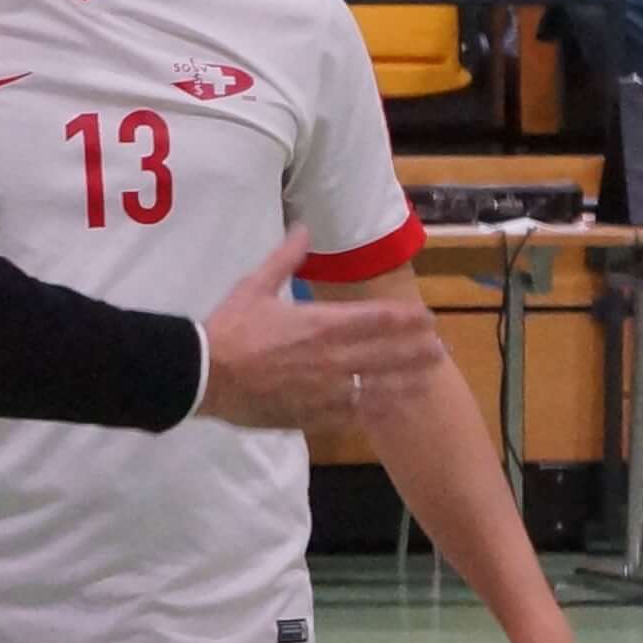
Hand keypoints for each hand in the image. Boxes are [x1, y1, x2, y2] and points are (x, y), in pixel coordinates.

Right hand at [185, 248, 433, 429]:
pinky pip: (350, 414)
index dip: (407, 319)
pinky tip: (386, 410)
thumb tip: (304, 228)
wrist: (203, 375)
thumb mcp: (254, 286)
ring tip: (426, 380)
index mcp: (323, 323)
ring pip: (377, 386)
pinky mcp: (311, 414)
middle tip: (439, 349)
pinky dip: (371, 410)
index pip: (379, 319)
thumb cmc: (229, 329)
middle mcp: (333, 357)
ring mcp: (325, 389)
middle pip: (388, 354)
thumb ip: (285, 258)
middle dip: (417, 351)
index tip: (427, 318)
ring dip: (406, 382)